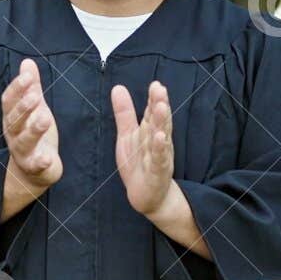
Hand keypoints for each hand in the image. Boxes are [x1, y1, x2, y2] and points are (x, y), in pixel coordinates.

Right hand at [2, 58, 62, 194]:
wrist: (33, 170)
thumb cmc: (34, 133)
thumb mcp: (34, 107)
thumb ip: (31, 86)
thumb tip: (27, 62)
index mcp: (12, 117)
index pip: (9, 101)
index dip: (17, 89)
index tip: (28, 77)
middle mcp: (13, 134)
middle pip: (14, 120)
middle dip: (23, 108)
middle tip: (35, 96)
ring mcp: (22, 151)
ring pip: (24, 140)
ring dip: (33, 130)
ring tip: (44, 119)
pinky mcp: (34, 166)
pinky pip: (35, 165)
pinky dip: (40, 161)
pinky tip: (47, 157)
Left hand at [112, 80, 173, 216]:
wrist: (147, 196)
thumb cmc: (138, 163)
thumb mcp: (127, 135)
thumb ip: (124, 113)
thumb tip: (118, 87)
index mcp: (149, 132)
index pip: (151, 112)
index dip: (153, 99)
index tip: (155, 84)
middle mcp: (157, 142)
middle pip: (159, 121)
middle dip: (159, 104)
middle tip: (159, 89)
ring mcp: (159, 157)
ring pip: (161, 137)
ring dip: (162, 122)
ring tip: (161, 107)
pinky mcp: (157, 172)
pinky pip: (159, 159)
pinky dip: (159, 148)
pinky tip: (159, 137)